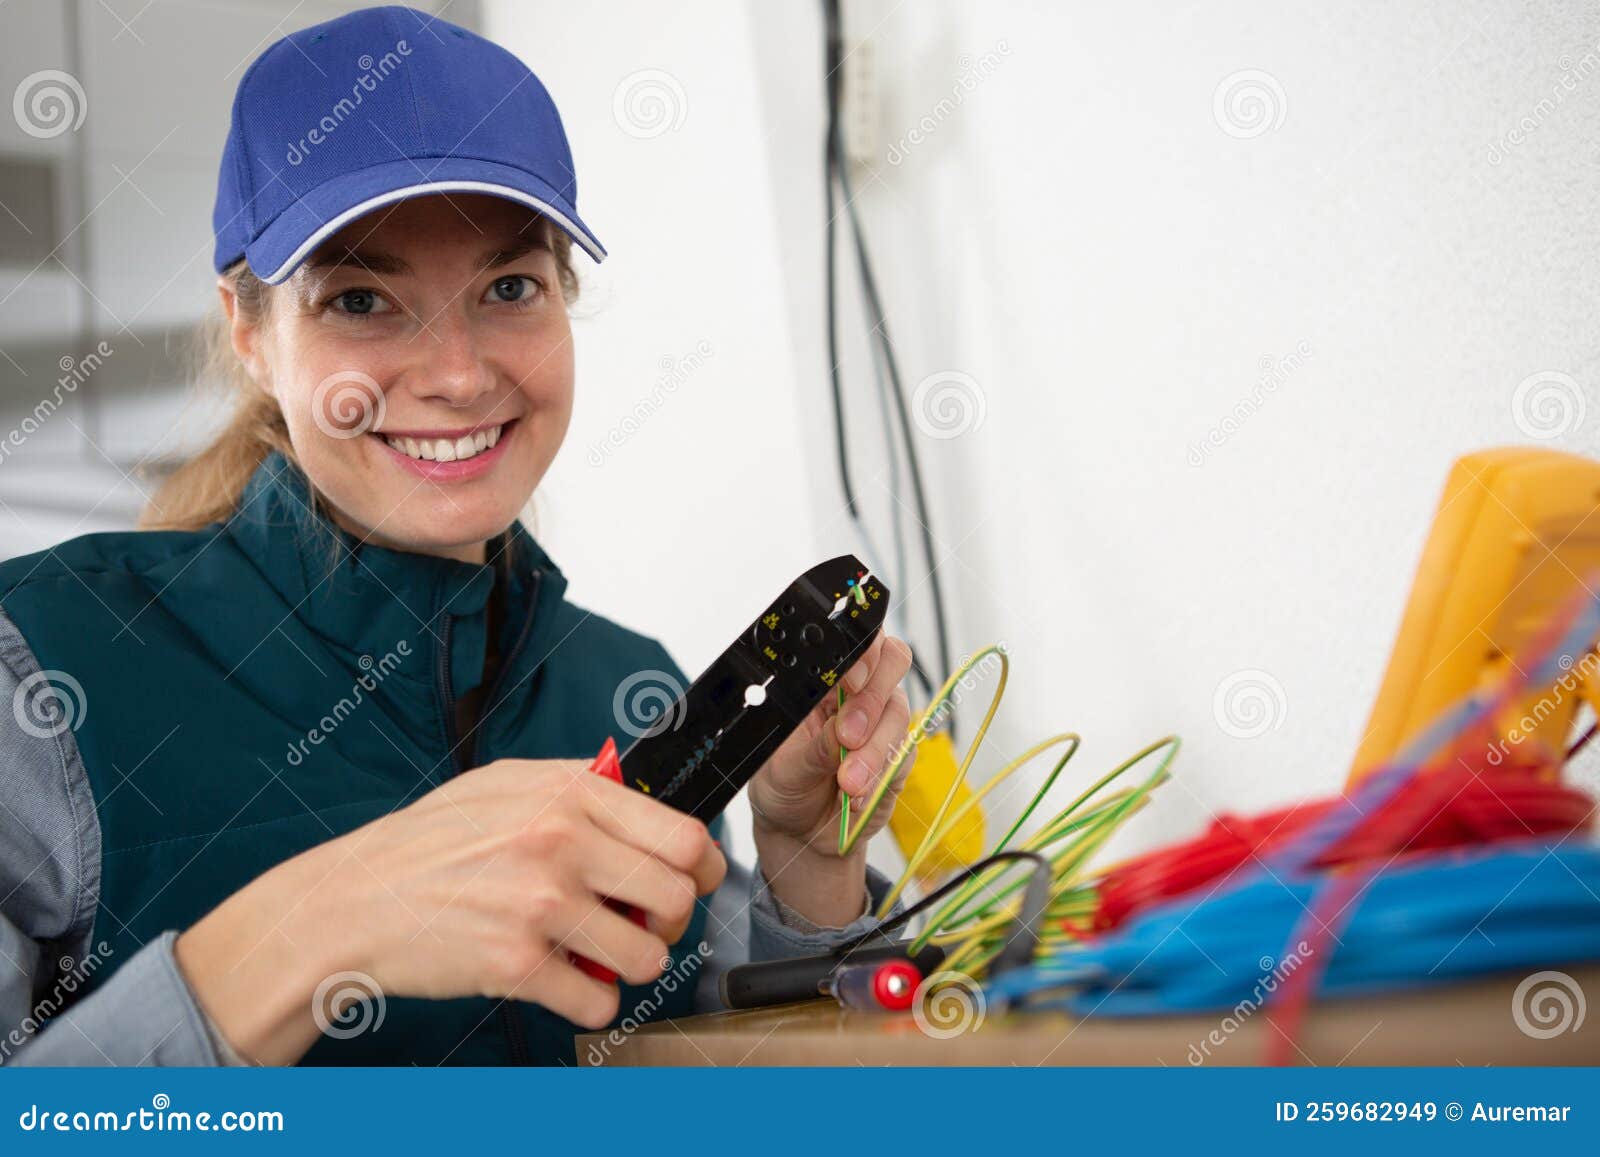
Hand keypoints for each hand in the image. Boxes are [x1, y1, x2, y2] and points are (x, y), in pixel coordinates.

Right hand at [176, 758, 725, 1063]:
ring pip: (648, 956)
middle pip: (679, 896)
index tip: (694, 881)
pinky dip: (589, 1001)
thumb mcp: (507, 783)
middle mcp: (562, 842)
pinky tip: (563, 982)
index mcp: (569, 793)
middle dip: (670, 920)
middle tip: (642, 924)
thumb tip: (646, 803)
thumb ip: (580, 787)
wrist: (355, 899)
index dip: (702, 866)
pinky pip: (597, 1002)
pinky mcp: (516, 964)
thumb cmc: (430, 842)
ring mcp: (539, 904)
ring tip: (600, 955)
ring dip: (632, 964)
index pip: (683, 834)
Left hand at [746, 632, 915, 921]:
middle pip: (891, 660)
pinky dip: (881, 776)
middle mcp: (857, 693)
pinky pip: (904, 752)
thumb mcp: (783, 767)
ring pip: (898, 713)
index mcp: (822, 681)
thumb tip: (838, 732)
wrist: (802, 832)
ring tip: (847, 784)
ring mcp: (882, 721)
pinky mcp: (899, 754)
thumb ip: (813, 748)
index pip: (852, 643)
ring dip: (874, 751)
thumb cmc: (785, 786)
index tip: (849, 681)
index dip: (861, 652)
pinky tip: (858, 796)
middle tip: (848, 736)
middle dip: (871, 699)